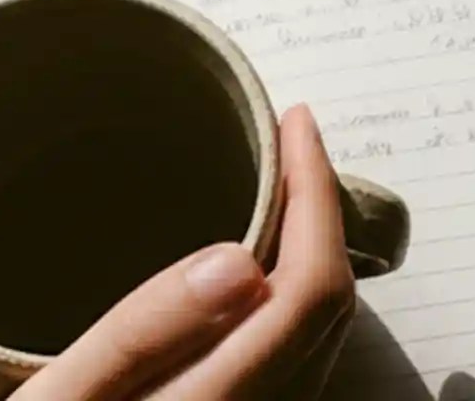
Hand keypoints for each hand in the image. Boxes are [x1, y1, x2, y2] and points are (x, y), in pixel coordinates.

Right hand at [12, 103, 355, 400]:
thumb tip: (241, 259)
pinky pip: (293, 351)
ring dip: (313, 245)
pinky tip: (250, 260)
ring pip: (320, 330)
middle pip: (331, 304)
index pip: (312, 286)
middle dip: (323, 205)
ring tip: (277, 182)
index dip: (318, 193)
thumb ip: (143, 334)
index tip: (295, 123)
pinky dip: (291, 288)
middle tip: (287, 138)